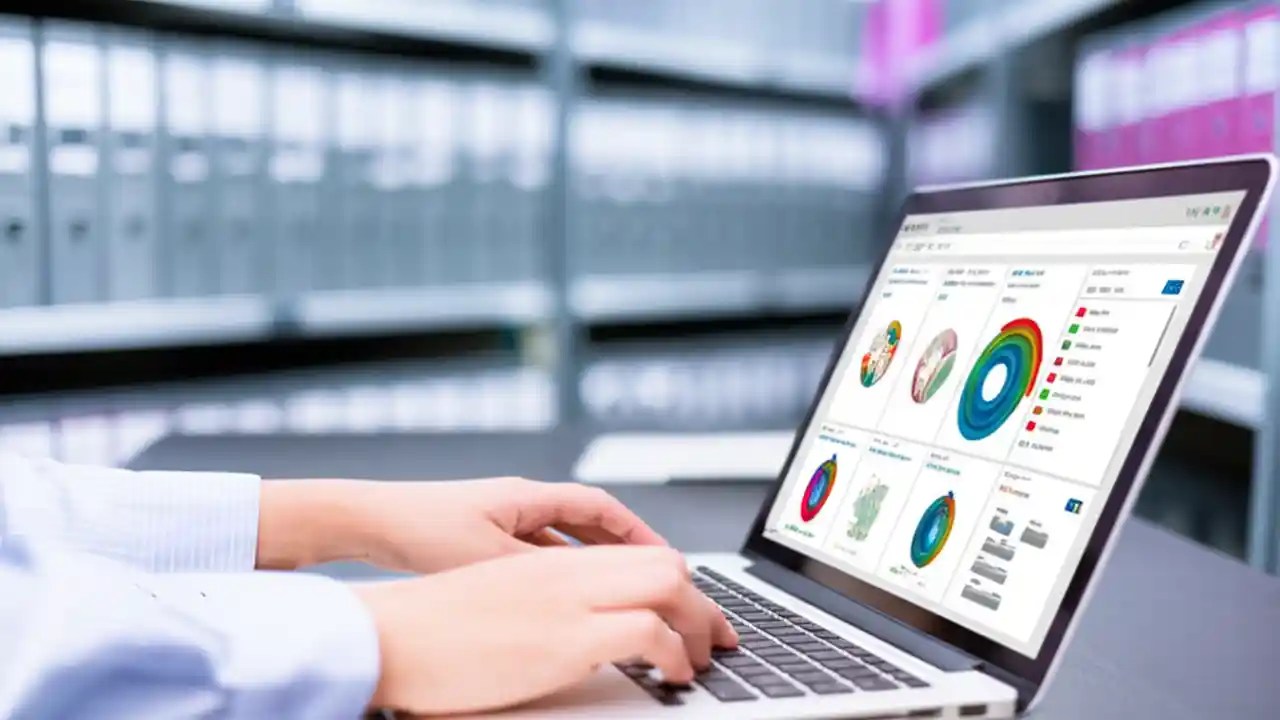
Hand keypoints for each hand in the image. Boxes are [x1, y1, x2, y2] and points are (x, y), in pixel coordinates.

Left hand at [256, 477, 666, 572]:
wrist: (368, 520)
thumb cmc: (421, 528)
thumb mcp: (490, 556)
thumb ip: (539, 571)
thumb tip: (582, 588)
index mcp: (529, 497)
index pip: (601, 508)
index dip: (638, 532)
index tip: (665, 555)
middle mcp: (520, 503)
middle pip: (587, 523)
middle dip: (622, 548)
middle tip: (653, 575)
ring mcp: (501, 520)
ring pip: (561, 541)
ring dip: (588, 561)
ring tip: (616, 590)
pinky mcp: (482, 538)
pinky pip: (535, 554)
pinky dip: (555, 573)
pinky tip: (560, 597)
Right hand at [352, 545, 737, 715]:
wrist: (389, 635)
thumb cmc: (432, 630)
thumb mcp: (503, 603)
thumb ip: (550, 605)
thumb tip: (586, 633)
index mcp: (553, 561)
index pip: (641, 555)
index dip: (682, 586)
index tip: (697, 615)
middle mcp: (569, 570)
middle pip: (668, 564)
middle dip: (704, 604)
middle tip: (717, 640)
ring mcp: (570, 600)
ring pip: (669, 586)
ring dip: (699, 626)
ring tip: (700, 660)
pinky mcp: (566, 639)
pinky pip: (649, 632)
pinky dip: (675, 653)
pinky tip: (674, 674)